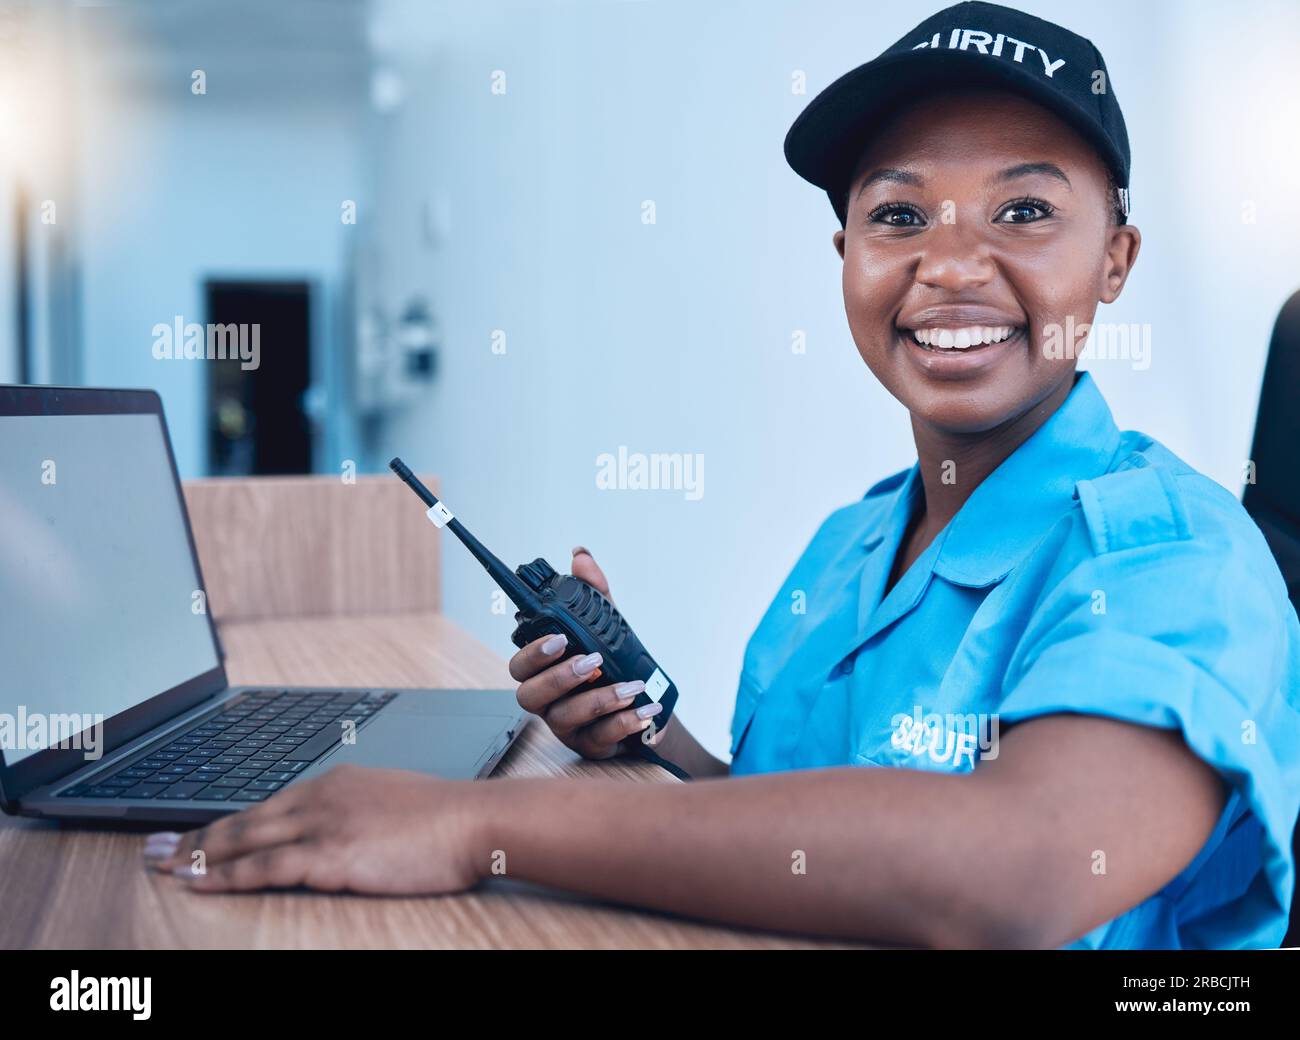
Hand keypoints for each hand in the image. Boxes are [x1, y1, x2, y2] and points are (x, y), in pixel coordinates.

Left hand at [142, 764, 486, 893]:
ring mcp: (323, 824)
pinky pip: (264, 867)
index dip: (223, 822)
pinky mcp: (330, 854)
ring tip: (160, 868)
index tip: (192, 833)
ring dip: (196, 855)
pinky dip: (226, 875)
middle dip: (192, 835)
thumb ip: (357, 813)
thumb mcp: (392, 803)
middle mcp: (320, 797)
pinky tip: (199, 881)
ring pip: (244, 840)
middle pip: (242, 818)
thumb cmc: (445, 818)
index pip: (265, 804)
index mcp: (335, 783)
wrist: (473, 821)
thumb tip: (341, 831)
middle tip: (152, 847)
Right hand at [508, 547, 662, 760]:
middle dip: (558, 677)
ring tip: (631, 687)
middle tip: (591, 660)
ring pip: (565, 718)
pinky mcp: (591, 746)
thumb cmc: (617, 665)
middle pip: (528, 695)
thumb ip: (594, 593)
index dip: (533, 653)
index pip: (520, 664)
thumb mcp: (609, 626)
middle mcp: (548, 700)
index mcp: (545, 671)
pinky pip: (599, 739)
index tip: (559, 638)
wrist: (649, 705)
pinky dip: (622, 723)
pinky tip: (644, 710)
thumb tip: (580, 556)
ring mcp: (567, 726)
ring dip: (599, 700)